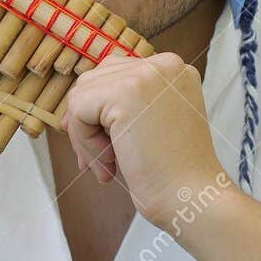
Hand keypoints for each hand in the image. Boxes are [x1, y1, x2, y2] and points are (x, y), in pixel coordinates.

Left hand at [59, 51, 226, 230]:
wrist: (192, 197)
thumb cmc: (172, 173)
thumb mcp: (150, 125)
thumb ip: (121, 108)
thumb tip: (69, 114)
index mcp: (173, 69)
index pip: (113, 75)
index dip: (99, 114)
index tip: (105, 150)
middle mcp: (163, 64)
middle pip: (94, 82)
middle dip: (87, 125)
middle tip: (102, 163)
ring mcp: (146, 74)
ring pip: (82, 95)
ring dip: (85, 137)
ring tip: (108, 166)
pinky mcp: (125, 93)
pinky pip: (78, 110)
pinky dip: (84, 142)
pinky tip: (110, 163)